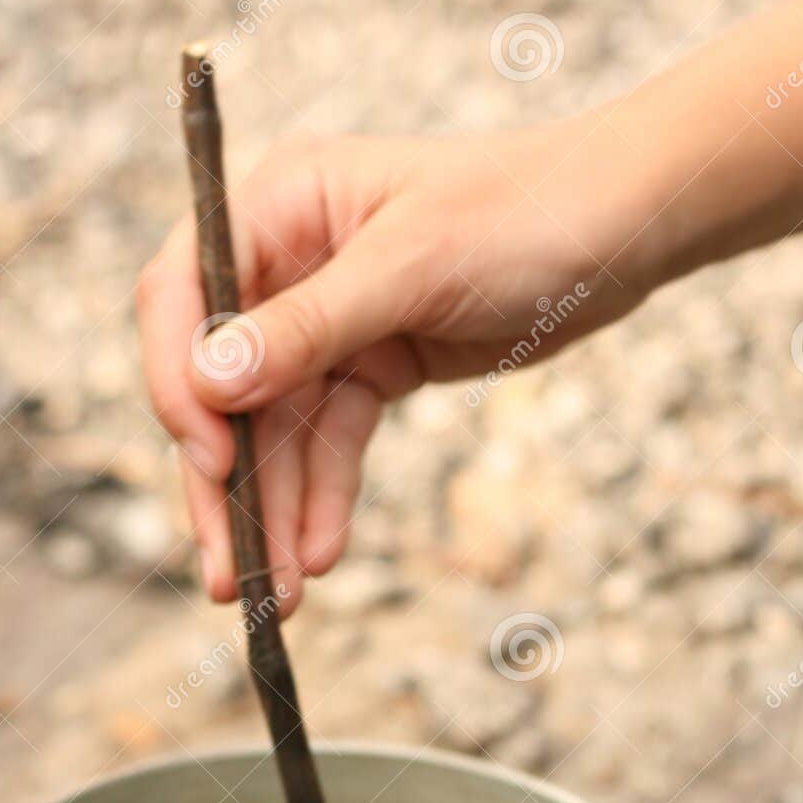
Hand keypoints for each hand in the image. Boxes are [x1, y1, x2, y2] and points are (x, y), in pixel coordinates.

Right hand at [137, 117, 664, 612]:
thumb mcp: (413, 266)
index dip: (181, 383)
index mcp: (278, 205)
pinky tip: (321, 555)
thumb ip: (309, 326)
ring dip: (275, 514)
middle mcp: (288, 262)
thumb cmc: (524, 211)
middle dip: (225, 484)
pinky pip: (330, 444)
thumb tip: (211, 381)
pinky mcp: (372, 366)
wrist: (621, 228)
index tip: (210, 459)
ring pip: (277, 431)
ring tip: (281, 597)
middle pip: (223, 385)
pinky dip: (324, 500)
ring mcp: (328, 320)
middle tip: (229, 574)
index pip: (184, 297)